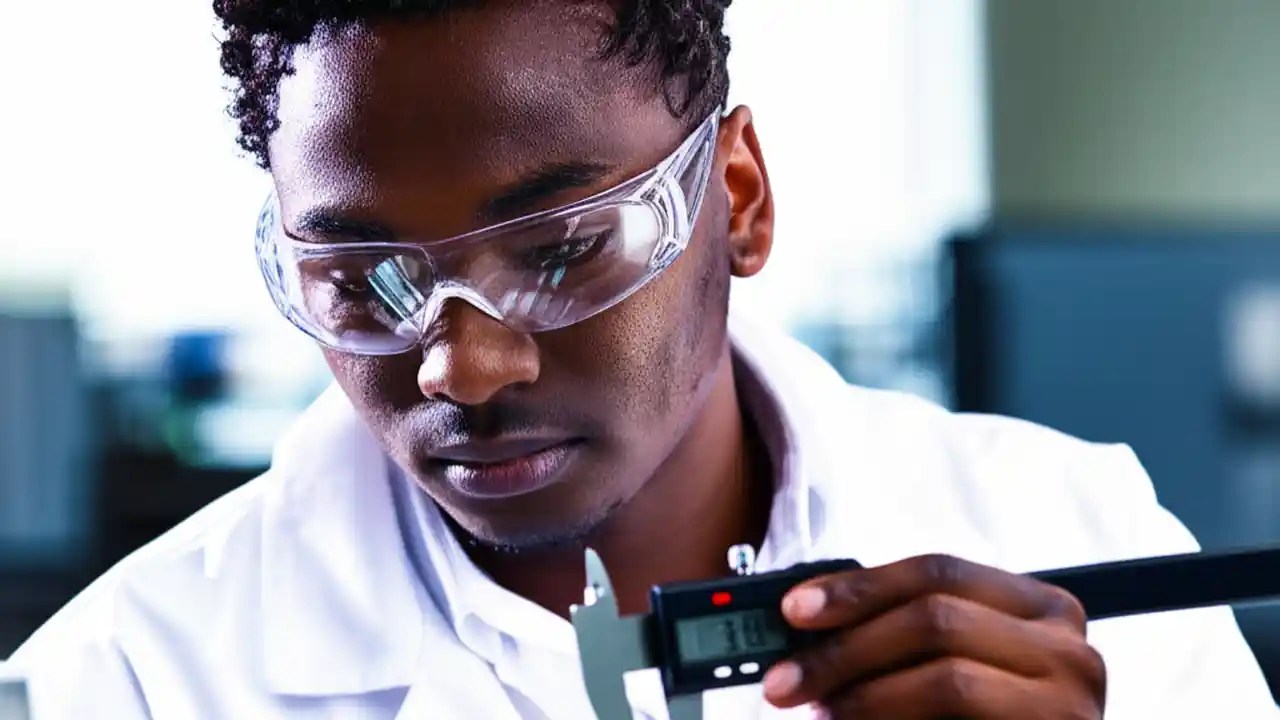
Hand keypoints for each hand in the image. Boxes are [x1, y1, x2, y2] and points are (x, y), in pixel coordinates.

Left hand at [761, 554, 1105, 718]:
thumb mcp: (948, 667)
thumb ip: (898, 638)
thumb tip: (806, 623)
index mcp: (1037, 607)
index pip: (936, 571)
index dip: (858, 586)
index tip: (792, 610)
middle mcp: (1067, 642)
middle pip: (934, 617)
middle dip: (845, 648)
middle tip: (784, 680)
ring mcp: (1072, 697)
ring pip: (946, 676)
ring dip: (863, 695)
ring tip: (818, 711)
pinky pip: (958, 718)